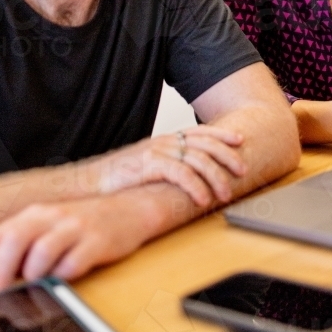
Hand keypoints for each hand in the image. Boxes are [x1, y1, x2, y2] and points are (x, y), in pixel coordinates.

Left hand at [0, 192, 156, 293]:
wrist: (131, 210)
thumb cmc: (84, 226)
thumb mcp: (50, 226)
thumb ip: (25, 245)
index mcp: (35, 213)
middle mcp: (53, 216)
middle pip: (14, 241)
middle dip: (1, 273)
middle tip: (1, 296)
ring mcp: (76, 227)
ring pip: (41, 252)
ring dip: (33, 276)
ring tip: (36, 287)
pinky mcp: (98, 241)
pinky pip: (74, 263)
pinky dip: (63, 277)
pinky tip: (63, 282)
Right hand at [82, 126, 246, 207]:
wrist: (89, 182)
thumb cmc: (117, 179)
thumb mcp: (146, 167)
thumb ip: (166, 166)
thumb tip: (189, 176)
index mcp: (164, 141)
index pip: (199, 132)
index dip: (221, 134)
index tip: (240, 141)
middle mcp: (163, 142)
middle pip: (205, 143)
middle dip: (227, 156)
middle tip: (242, 170)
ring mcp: (157, 152)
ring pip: (198, 159)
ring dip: (215, 177)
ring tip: (224, 194)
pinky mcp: (149, 166)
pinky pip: (181, 174)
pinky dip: (196, 187)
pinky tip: (203, 200)